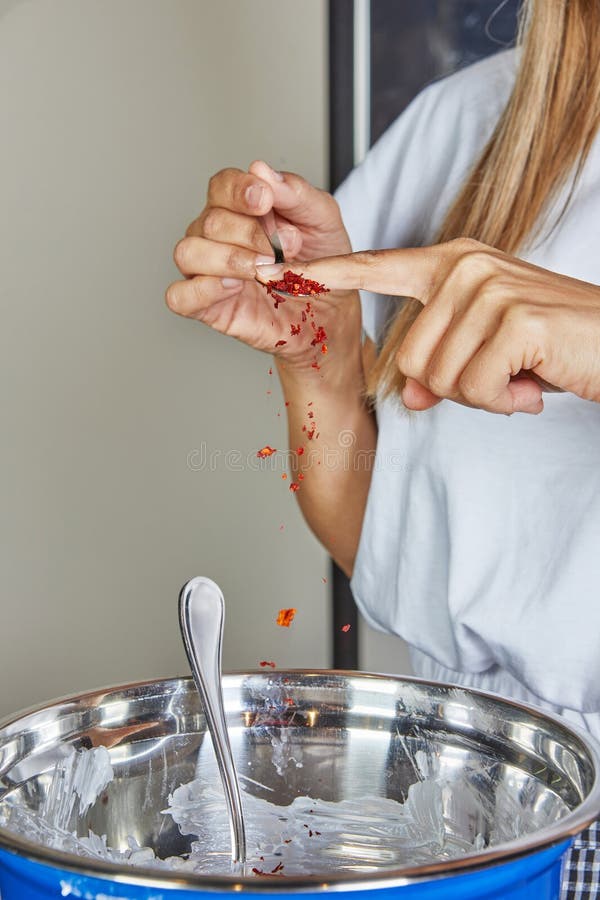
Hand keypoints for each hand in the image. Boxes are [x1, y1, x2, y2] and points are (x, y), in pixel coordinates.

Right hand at [166, 161, 356, 366]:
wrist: (332, 313)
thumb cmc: (321, 264)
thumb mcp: (322, 219)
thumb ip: (295, 192)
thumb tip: (262, 170)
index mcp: (240, 208)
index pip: (222, 186)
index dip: (239, 190)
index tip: (265, 200)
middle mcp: (217, 236)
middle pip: (210, 220)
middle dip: (251, 234)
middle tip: (286, 248)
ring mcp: (208, 271)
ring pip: (188, 252)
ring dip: (229, 259)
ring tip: (263, 270)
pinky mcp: (207, 307)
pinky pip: (180, 296)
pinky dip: (202, 290)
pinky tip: (234, 286)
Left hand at [278, 238, 599, 412]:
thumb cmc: (554, 348)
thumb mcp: (487, 353)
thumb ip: (440, 364)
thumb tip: (410, 397)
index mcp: (454, 264)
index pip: (380, 268)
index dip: (333, 275)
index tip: (282, 272)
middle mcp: (466, 266)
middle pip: (411, 358)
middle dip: (454, 388)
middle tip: (503, 377)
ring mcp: (489, 287)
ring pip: (440, 378)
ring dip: (482, 396)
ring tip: (521, 376)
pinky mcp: (513, 317)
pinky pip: (474, 387)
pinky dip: (504, 401)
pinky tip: (533, 384)